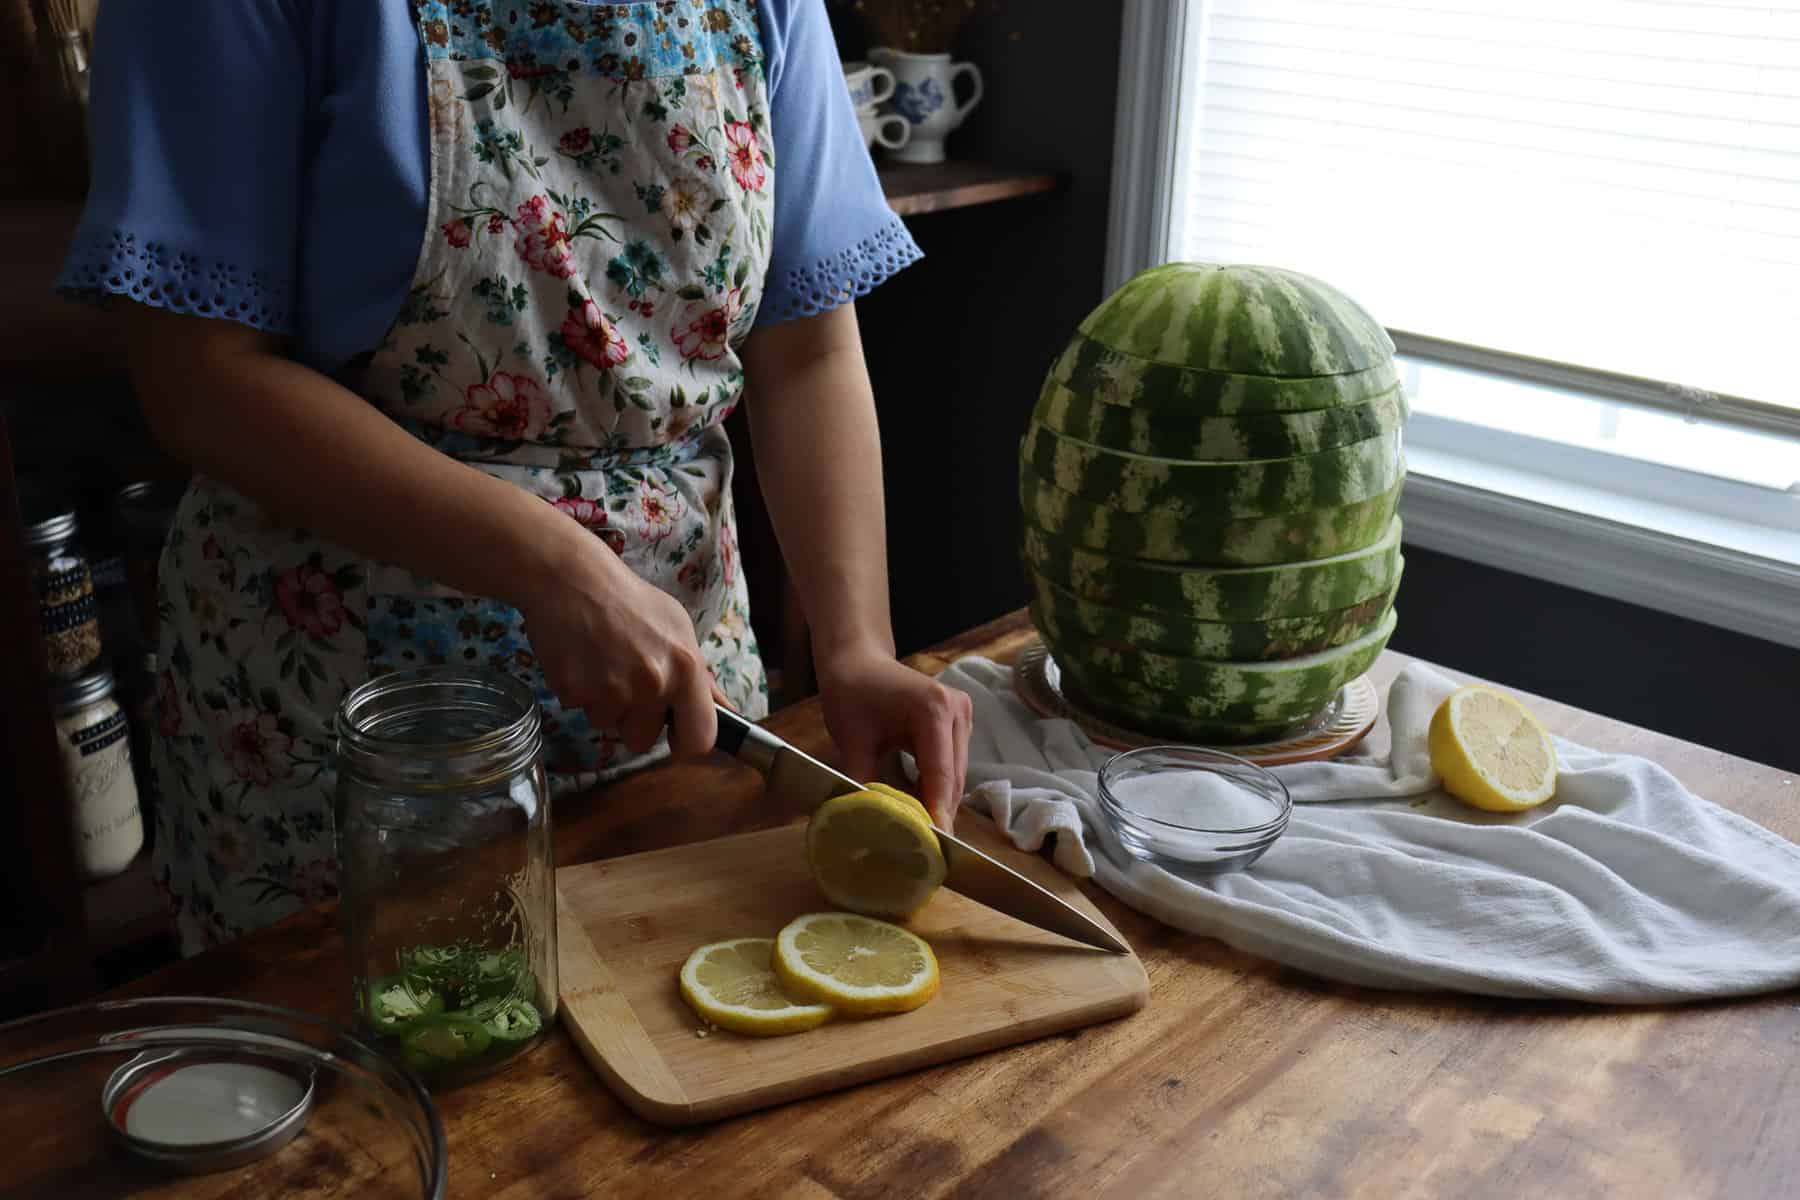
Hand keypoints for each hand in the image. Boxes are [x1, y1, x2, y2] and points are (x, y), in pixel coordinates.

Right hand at [514, 522, 716, 760]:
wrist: (572, 579)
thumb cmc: (629, 601)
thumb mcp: (678, 628)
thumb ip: (700, 676)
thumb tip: (723, 709)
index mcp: (685, 667)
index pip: (700, 738)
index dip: (686, 743)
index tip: (675, 736)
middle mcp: (653, 683)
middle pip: (644, 741)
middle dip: (635, 721)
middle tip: (627, 683)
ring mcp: (611, 690)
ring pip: (609, 726)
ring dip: (605, 704)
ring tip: (603, 662)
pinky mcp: (574, 691)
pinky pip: (581, 710)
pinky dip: (580, 692)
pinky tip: (582, 659)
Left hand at [816, 649, 971, 829]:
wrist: (858, 661)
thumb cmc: (852, 694)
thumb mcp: (852, 741)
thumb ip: (861, 783)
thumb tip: (865, 824)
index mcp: (933, 709)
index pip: (940, 774)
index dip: (937, 813)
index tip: (934, 846)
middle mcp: (957, 710)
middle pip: (953, 777)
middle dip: (938, 811)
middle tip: (922, 847)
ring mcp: (963, 714)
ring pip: (956, 774)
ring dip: (938, 800)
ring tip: (917, 830)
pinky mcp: (959, 721)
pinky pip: (952, 764)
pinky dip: (936, 785)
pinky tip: (917, 804)